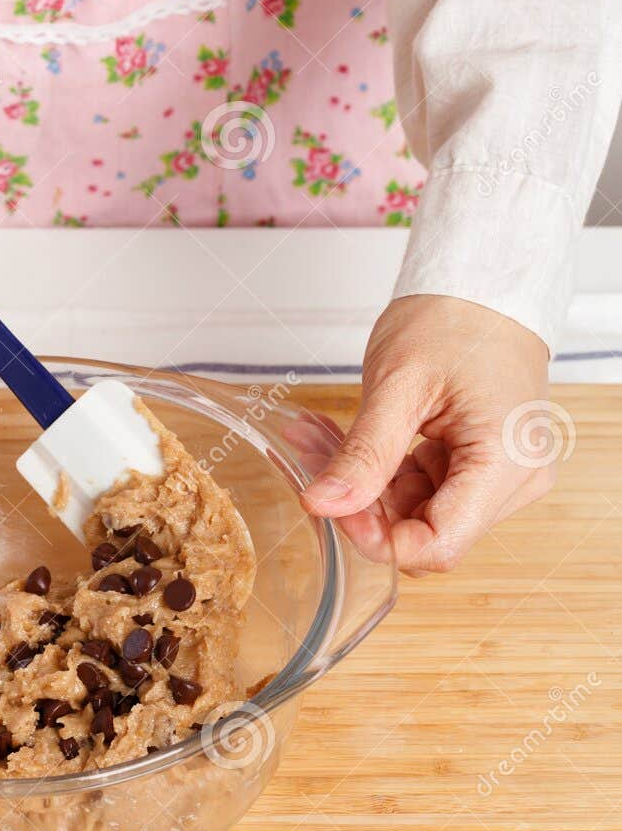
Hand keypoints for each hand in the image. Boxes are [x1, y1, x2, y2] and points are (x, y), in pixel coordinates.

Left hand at [301, 295, 552, 572]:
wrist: (483, 286)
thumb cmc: (453, 319)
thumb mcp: (398, 385)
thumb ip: (364, 454)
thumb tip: (322, 505)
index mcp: (506, 462)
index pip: (440, 544)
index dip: (378, 538)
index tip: (330, 505)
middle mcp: (517, 480)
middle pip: (430, 532)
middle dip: (365, 509)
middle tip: (313, 465)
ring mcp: (504, 474)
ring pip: (423, 515)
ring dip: (369, 489)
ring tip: (321, 444)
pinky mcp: (486, 465)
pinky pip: (429, 491)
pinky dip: (386, 475)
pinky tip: (351, 444)